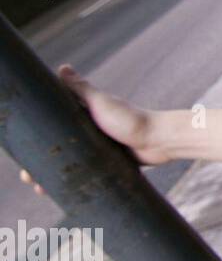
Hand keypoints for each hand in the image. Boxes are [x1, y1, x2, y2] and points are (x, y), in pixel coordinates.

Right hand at [18, 64, 165, 195]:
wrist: (159, 140)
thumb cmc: (131, 119)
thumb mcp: (101, 103)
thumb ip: (81, 89)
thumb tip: (61, 67)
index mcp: (83, 116)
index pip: (52, 126)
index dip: (36, 139)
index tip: (23, 153)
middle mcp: (88, 131)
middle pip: (58, 147)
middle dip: (41, 163)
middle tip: (29, 178)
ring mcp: (98, 148)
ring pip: (71, 163)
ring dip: (55, 176)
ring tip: (41, 189)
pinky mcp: (109, 162)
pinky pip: (88, 173)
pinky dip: (76, 181)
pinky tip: (64, 193)